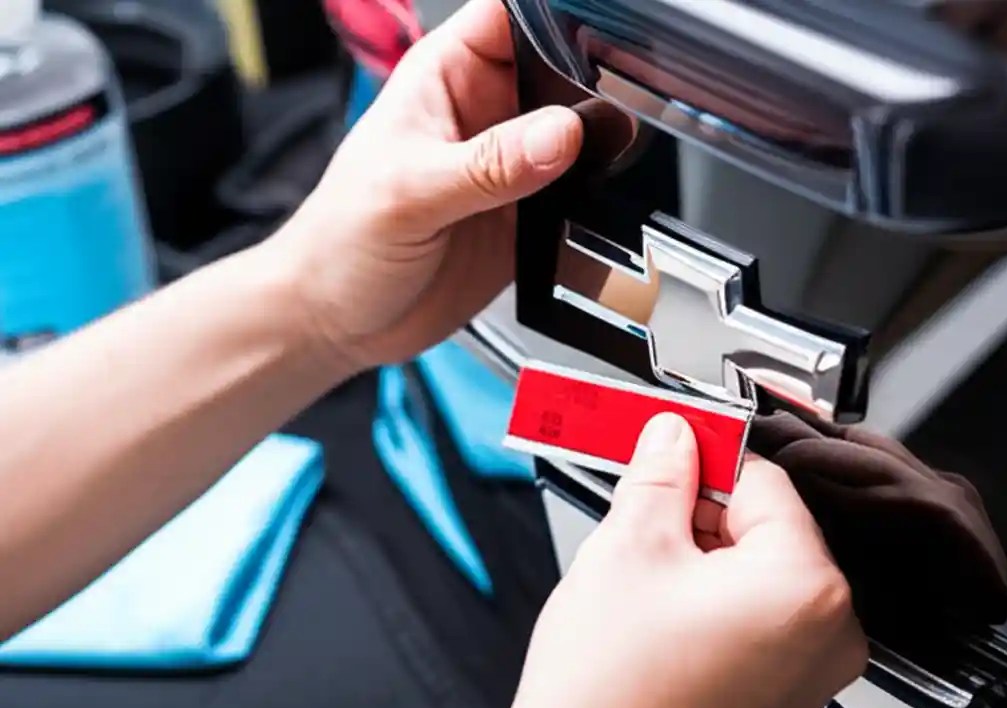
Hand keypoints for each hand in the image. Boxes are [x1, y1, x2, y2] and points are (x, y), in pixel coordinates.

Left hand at [269, 0, 582, 371]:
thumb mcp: (410, 193)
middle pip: (562, 75)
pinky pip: (580, 202)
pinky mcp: (528, 220)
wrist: (337, 324)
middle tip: (615, 119)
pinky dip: (598, 209)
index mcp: (447, 77)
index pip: (513, 17)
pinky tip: (603, 218)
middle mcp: (486, 116)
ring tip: (614, 171)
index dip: (556, 20)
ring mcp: (512, 169)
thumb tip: (562, 134)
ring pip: (580, 140)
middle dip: (594, 91)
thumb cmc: (339, 243)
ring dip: (602, 153)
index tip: (595, 42)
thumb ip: (488, 164)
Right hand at [510, 414, 867, 707]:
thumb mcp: (626, 553)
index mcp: (805, 586)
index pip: (764, 478)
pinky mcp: (787, 697)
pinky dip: (714, 604)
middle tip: (644, 514)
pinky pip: (759, 620)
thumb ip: (659, 477)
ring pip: (759, 574)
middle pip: (767, 527)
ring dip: (704, 559)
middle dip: (703, 514)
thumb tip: (672, 438)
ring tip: (646, 579)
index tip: (669, 448)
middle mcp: (829, 632)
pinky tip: (663, 616)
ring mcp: (812, 671)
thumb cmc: (611, 702)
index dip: (705, 458)